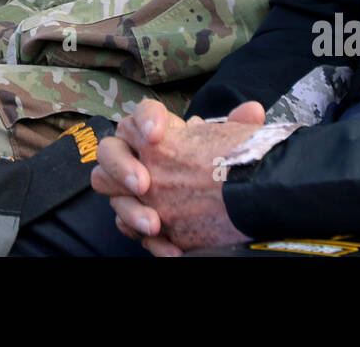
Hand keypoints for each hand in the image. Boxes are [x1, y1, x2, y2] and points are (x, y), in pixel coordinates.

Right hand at [91, 98, 263, 255]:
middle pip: (109, 151)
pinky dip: (149, 240)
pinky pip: (127, 228)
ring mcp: (129, 188)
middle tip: (145, 183)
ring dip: (130, 209)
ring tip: (155, 223)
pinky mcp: (135, 217)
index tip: (156, 135)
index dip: (144, 120)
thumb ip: (237, 127)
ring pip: (107, 190)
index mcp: (156, 131)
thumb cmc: (214, 163)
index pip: (142, 114)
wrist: (215, 199)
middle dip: (122, 166)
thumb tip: (252, 111)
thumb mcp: (228, 145)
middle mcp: (134, 155)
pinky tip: (171, 249)